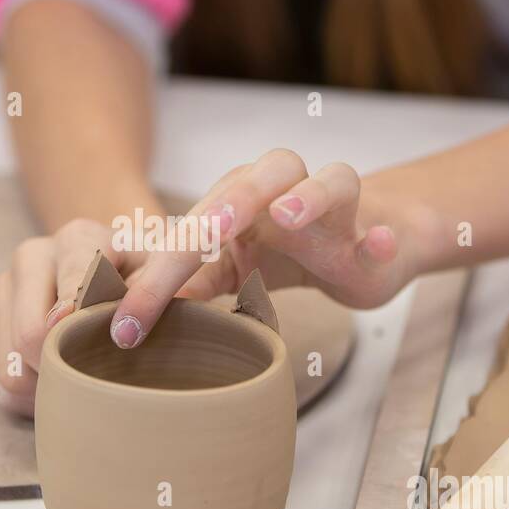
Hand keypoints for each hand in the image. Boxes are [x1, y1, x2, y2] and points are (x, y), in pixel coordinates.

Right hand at [0, 217, 148, 415]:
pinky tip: (64, 382)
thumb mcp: (172, 274)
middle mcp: (32, 256)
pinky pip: (2, 382)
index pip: (70, 295)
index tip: (97, 352)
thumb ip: (157, 293)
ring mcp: (6, 288)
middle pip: (29, 337)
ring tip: (86, 380)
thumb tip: (125, 332)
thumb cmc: (154, 276)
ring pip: (10, 367)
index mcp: (77, 239)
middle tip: (103, 378)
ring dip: (48, 388)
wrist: (125, 268)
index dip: (81, 333)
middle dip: (66, 368)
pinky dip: (33, 397)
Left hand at [109, 149, 413, 347]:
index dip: (157, 279)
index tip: (128, 327)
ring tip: (289, 216)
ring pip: (328, 181)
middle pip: (252, 184)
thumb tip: (136, 313)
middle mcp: (283, 188)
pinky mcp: (374, 232)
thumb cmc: (289, 248)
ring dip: (308, 195)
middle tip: (201, 234)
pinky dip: (378, 237)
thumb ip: (191, 282)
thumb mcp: (231, 266)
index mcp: (235, 196)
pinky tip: (376, 244)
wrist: (365, 242)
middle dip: (225, 206)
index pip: (189, 231)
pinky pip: (380, 230)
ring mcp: (334, 208)